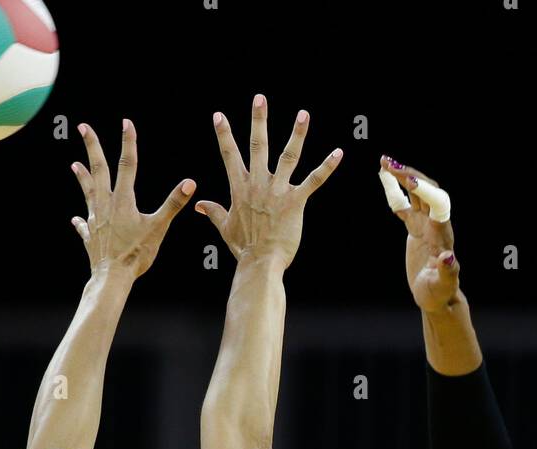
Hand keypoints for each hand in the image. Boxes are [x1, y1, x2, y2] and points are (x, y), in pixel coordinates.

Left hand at [71, 119, 194, 278]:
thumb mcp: (158, 228)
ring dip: (83, 177)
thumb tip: (190, 184)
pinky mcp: (90, 237)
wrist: (112, 277)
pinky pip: (84, 225)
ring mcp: (95, 220)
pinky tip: (77, 219)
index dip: (128, 143)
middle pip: (98, 169)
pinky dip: (81, 221)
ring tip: (75, 165)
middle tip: (84, 127)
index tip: (126, 123)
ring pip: (88, 193)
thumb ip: (173, 204)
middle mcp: (106, 205)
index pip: (128, 165)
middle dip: (92, 147)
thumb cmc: (136, 254)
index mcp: (123, 200)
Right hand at [196, 95, 340, 269]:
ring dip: (297, 133)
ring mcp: (278, 190)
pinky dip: (327, 166)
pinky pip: (314, 180)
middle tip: (260, 98)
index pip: (229, 155)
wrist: (260, 263)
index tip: (219, 115)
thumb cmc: (243, 248)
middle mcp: (258, 183)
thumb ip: (213, 211)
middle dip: (258, 120)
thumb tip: (198, 204)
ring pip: (289, 155)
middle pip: (258, 145)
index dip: (224, 134)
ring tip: (303, 113)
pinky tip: (338, 152)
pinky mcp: (296, 201)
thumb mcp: (225, 227)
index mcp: (240, 187)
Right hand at [378, 154, 459, 311]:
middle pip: (426, 190)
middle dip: (409, 175)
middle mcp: (435, 224)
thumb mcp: (443, 285)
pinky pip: (406, 206)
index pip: (437, 202)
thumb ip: (448, 272)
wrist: (437, 297)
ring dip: (402, 177)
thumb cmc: (439, 293)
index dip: (423, 189)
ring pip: (416, 194)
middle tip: (388, 162)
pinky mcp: (417, 229)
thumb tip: (448, 257)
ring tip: (384, 162)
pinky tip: (383, 180)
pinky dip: (395, 193)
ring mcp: (426, 225)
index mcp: (441, 233)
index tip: (406, 179)